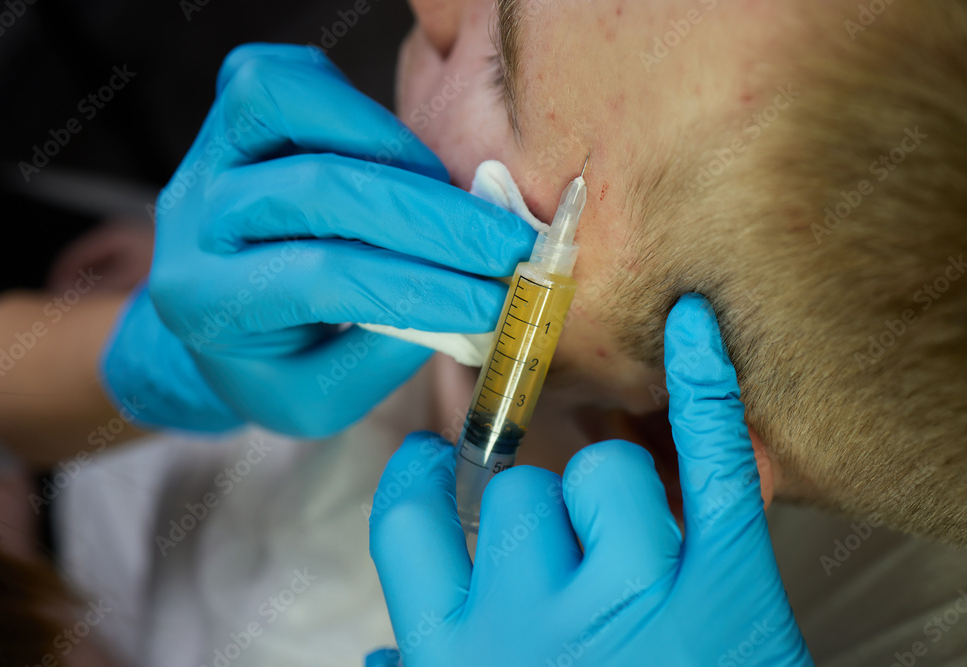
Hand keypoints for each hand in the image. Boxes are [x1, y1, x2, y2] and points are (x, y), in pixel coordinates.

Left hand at [112, 43, 534, 435]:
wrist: (212, 316)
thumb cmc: (271, 363)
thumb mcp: (319, 397)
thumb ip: (385, 353)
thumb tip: (471, 298)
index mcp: (207, 302)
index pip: (326, 280)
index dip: (424, 287)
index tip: (496, 303)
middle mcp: (193, 218)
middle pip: (320, 191)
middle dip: (433, 219)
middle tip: (507, 248)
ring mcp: (209, 152)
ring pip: (291, 107)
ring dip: (393, 149)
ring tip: (455, 196)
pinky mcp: (232, 111)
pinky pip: (293, 77)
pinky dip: (358, 108)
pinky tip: (405, 161)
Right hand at [368, 294, 812, 665]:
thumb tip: (377, 655)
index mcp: (458, 652)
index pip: (408, 520)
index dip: (419, 478)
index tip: (433, 461)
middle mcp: (534, 618)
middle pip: (517, 491)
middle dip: (540, 513)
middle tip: (570, 554)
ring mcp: (637, 596)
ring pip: (606, 473)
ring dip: (616, 500)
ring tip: (637, 553)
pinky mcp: (730, 586)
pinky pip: (716, 463)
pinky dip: (709, 385)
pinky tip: (692, 327)